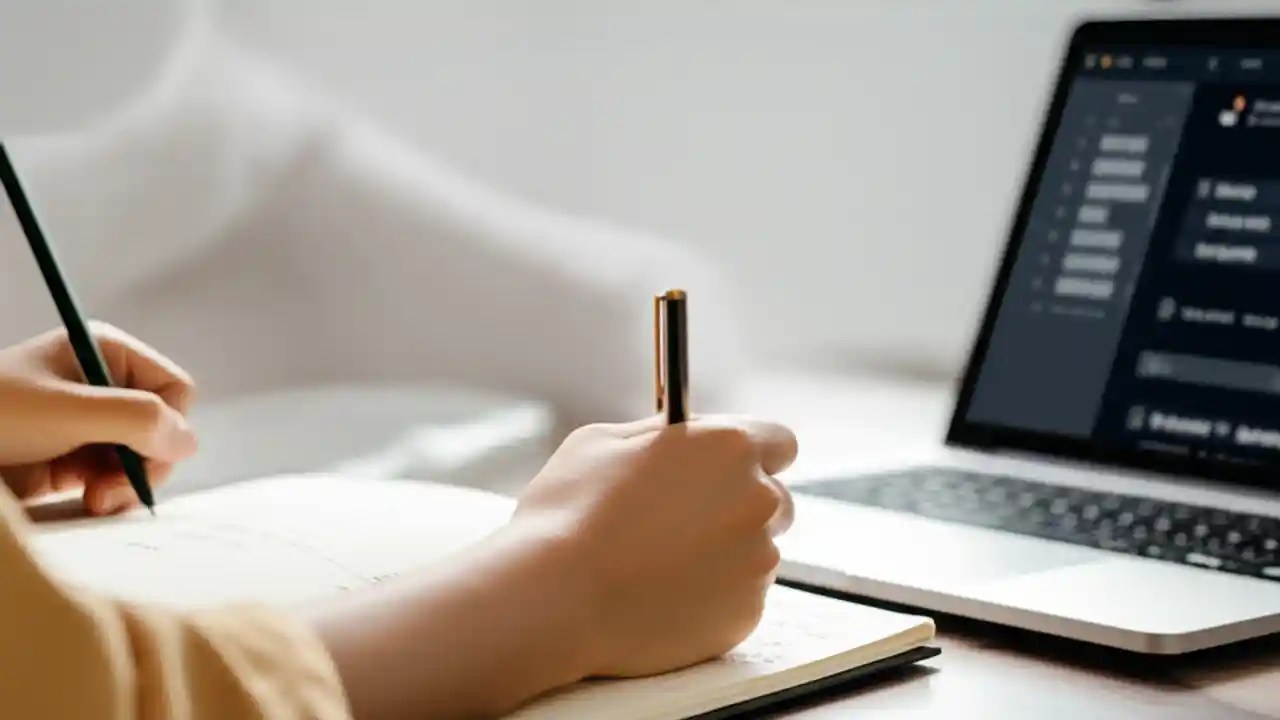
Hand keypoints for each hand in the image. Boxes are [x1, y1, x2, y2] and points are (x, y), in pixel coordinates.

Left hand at [0, 323, 197, 514]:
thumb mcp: (68, 411)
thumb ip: (137, 419)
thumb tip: (187, 441)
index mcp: (105, 353)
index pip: (174, 391)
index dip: (165, 426)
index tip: (136, 456)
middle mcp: (101, 386)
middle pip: (161, 430)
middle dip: (142, 464)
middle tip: (110, 491)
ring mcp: (84, 425)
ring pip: (141, 459)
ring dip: (124, 485)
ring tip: (95, 501)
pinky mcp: (67, 460)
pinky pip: (113, 479)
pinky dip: (107, 496)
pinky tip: (87, 504)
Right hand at [514, 414, 796, 676]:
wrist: (556, 600)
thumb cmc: (569, 513)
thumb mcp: (603, 442)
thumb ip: (658, 436)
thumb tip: (676, 441)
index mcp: (729, 447)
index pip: (779, 441)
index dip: (752, 454)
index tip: (728, 468)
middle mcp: (758, 501)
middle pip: (773, 500)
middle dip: (738, 506)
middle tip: (685, 520)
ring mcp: (757, 561)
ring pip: (754, 551)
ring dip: (722, 554)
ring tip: (658, 564)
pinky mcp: (746, 614)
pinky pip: (738, 597)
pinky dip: (710, 597)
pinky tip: (661, 595)